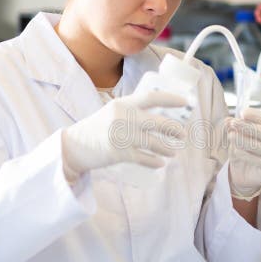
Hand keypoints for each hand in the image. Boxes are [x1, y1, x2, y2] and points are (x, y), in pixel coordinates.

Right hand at [61, 90, 186, 180]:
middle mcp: (123, 117)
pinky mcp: (119, 153)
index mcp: (123, 104)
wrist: (74, 146)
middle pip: (158, 122)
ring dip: (167, 148)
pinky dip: (155, 162)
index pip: (152, 97)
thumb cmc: (97, 128)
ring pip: (154, 142)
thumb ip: (131, 111)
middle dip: (175, 129)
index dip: (171, 99)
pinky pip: (144, 158)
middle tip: (183, 134)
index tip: (186, 102)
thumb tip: (160, 116)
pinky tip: (161, 163)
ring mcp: (122, 136)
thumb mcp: (112, 112)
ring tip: (173, 151)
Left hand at [226, 108, 260, 199]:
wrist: (247, 175)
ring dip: (245, 140)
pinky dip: (246, 155)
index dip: (256, 116)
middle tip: (234, 123)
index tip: (242, 113)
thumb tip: (227, 120)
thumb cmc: (247, 152)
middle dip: (248, 127)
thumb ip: (235, 128)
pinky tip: (235, 150)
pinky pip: (259, 161)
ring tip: (231, 136)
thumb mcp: (239, 137)